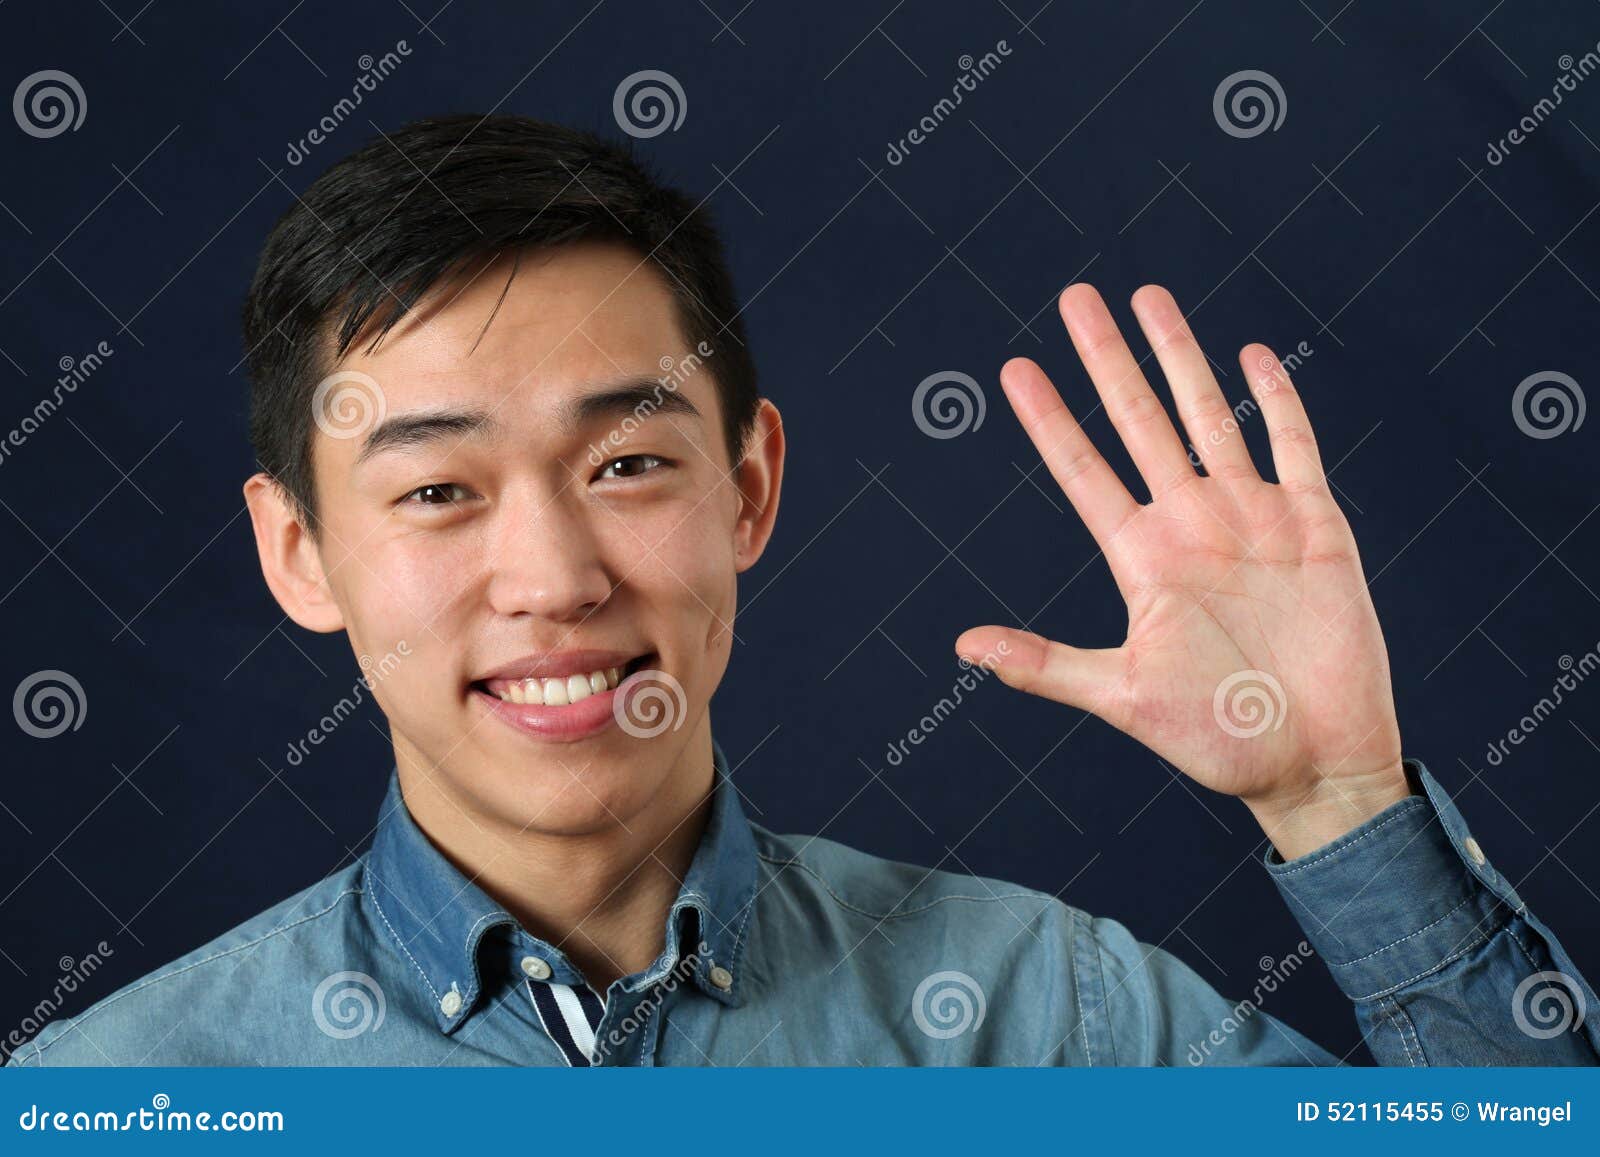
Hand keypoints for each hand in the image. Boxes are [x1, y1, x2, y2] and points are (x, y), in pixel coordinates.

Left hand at [955, 284, 1408, 858]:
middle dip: (1108, 358)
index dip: (1050, 419)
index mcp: (1143, 559)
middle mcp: (1191, 526)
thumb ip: (1045, 665)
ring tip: (1148, 298)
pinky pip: (1293, 446)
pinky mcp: (1314, 527)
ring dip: (1180, 356)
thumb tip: (963, 646)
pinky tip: (1250, 354)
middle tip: (1075, 296)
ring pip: (1209, 415)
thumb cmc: (1219, 739)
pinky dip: (1275, 401)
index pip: (1084, 469)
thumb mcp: (1124, 697)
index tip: (1015, 369)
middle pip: (1139, 420)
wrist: (1315, 761)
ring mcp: (1252, 519)